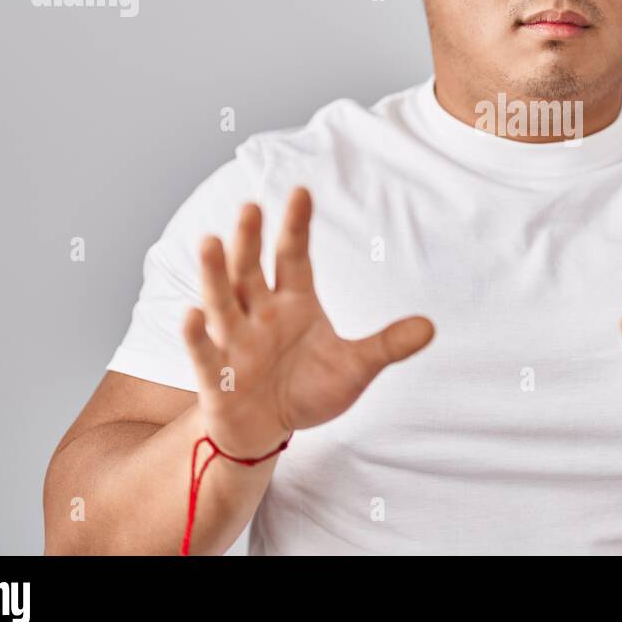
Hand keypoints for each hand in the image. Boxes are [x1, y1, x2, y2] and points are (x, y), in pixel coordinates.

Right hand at [181, 186, 434, 456]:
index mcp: (293, 302)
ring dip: (215, 273)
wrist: (266, 430)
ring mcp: (234, 341)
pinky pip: (204, 353)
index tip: (301, 191)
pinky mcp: (215, 375)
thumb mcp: (354, 368)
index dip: (296, 226)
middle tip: (251, 207)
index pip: (293, 256)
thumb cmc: (306, 390)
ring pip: (222, 300)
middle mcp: (258, 313)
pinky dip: (196, 335)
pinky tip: (191, 313)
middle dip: (250, 240)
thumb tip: (431, 327)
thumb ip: (387, 346)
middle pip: (252, 269)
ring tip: (210, 241)